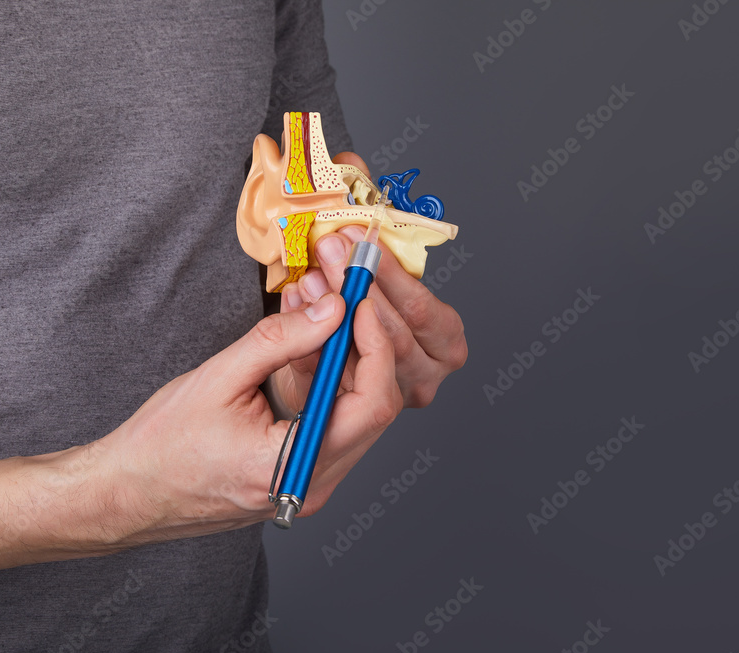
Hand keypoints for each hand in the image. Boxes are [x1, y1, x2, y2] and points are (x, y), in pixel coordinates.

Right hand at [85, 292, 401, 545]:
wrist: (127, 491)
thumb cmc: (161, 446)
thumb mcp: (220, 378)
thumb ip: (281, 341)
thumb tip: (332, 309)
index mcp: (293, 468)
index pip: (372, 405)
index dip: (376, 345)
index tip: (361, 302)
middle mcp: (312, 485)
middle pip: (372, 408)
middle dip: (360, 344)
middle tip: (341, 295)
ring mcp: (307, 484)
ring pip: (352, 413)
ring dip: (340, 359)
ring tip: (313, 308)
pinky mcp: (298, 475)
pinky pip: (329, 422)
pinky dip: (323, 380)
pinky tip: (303, 342)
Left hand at [271, 152, 467, 411]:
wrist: (325, 342)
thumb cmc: (352, 297)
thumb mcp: (362, 248)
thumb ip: (361, 203)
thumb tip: (349, 158)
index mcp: (445, 338)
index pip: (429, 315)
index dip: (395, 280)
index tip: (363, 244)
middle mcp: (425, 374)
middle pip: (396, 335)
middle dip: (358, 287)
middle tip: (328, 248)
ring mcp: (388, 396)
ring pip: (360, 357)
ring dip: (330, 311)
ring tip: (306, 275)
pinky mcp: (346, 407)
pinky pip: (327, 374)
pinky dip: (308, 336)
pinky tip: (293, 301)